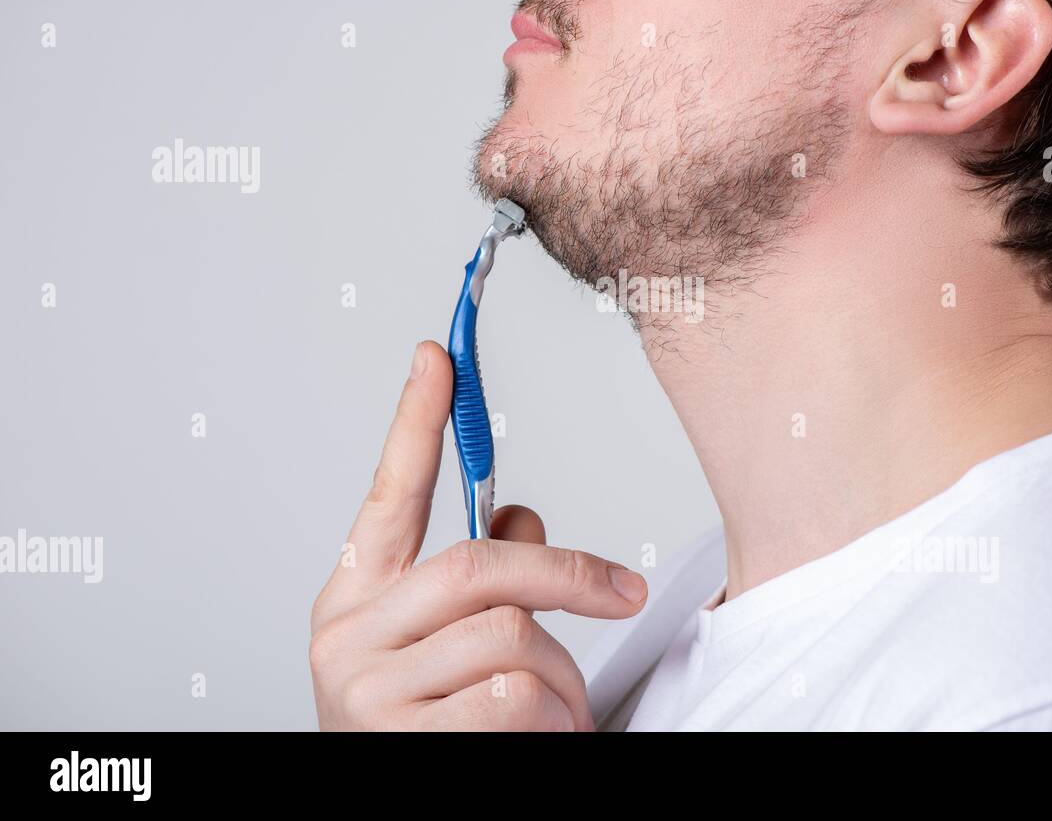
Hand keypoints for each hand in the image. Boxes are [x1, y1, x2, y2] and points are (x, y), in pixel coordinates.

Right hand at [309, 341, 646, 730]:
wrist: (400, 802)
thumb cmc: (435, 726)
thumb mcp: (444, 647)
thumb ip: (480, 580)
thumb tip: (521, 512)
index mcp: (357, 598)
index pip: (389, 493)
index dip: (415, 422)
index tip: (435, 355)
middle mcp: (347, 635)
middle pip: (479, 564)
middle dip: (567, 574)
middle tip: (624, 591)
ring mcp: (367, 691)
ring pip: (511, 637)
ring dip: (561, 676)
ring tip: (555, 712)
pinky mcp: (401, 740)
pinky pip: (515, 698)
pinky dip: (553, 718)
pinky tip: (538, 740)